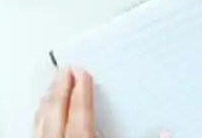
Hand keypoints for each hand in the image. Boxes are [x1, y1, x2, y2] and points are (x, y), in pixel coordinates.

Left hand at [34, 68, 172, 137]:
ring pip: (41, 124)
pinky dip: (40, 120)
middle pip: (56, 114)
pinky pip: (34, 134)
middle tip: (66, 70)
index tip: (82, 72)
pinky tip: (43, 116)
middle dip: (61, 90)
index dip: (82, 92)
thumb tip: (166, 132)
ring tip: (54, 87)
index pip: (80, 115)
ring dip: (47, 103)